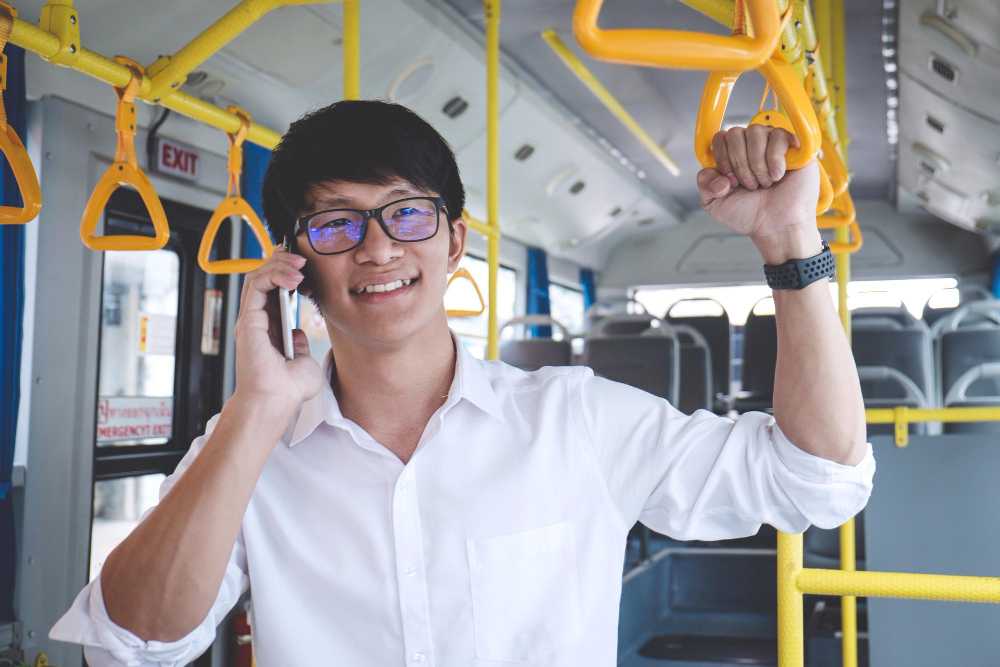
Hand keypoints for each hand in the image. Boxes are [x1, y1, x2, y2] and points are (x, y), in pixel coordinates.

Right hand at [232, 249, 323, 410]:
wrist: (277, 401)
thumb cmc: (288, 389)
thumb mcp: (305, 362)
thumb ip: (301, 346)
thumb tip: (296, 334)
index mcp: (270, 329)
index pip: (273, 290)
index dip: (287, 273)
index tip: (308, 270)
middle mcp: (258, 322)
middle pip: (263, 278)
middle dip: (282, 262)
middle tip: (302, 259)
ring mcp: (251, 319)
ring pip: (257, 276)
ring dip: (279, 264)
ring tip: (299, 266)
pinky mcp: (248, 320)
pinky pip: (256, 286)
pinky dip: (273, 275)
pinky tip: (293, 279)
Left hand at [697, 124, 819, 242]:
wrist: (777, 227)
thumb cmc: (750, 215)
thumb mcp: (714, 203)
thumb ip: (704, 184)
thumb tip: (715, 171)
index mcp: (732, 155)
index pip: (719, 138)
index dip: (722, 158)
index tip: (730, 180)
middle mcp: (751, 146)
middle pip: (735, 133)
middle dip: (739, 164)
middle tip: (750, 185)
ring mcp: (772, 144)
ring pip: (755, 132)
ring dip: (757, 164)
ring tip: (765, 183)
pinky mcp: (793, 146)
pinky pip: (778, 135)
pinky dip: (775, 159)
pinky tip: (778, 175)